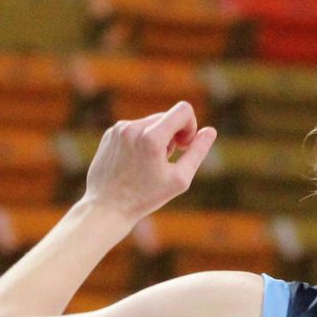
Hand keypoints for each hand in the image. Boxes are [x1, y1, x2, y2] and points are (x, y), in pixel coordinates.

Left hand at [82, 101, 215, 223]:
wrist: (106, 207)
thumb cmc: (145, 197)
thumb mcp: (179, 179)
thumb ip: (197, 152)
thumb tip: (210, 131)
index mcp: (151, 137)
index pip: (184, 110)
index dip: (190, 126)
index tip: (184, 146)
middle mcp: (133, 127)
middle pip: (168, 116)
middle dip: (174, 135)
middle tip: (167, 160)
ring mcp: (119, 128)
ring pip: (152, 122)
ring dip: (158, 138)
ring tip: (149, 163)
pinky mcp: (110, 133)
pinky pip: (136, 128)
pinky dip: (142, 140)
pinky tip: (136, 162)